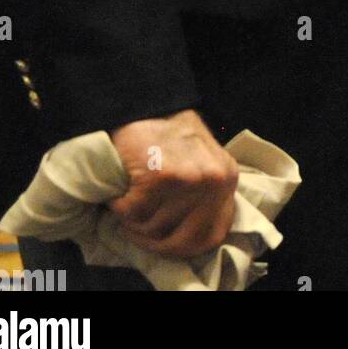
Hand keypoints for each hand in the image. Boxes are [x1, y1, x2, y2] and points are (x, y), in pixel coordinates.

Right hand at [108, 108, 238, 257]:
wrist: (144, 102)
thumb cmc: (168, 134)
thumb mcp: (201, 161)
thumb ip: (204, 195)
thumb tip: (188, 237)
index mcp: (228, 178)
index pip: (210, 236)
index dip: (182, 246)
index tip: (161, 241)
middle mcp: (215, 181)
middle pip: (180, 240)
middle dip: (153, 239)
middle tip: (136, 224)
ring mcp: (190, 179)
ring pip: (154, 229)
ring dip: (134, 221)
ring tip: (130, 198)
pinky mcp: (161, 177)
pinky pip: (133, 214)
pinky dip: (120, 207)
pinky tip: (122, 189)